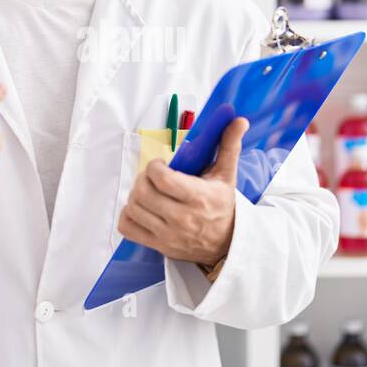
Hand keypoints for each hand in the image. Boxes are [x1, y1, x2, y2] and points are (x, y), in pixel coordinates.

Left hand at [116, 117, 248, 274]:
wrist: (226, 243)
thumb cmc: (222, 205)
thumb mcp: (227, 174)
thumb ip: (229, 145)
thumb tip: (239, 120)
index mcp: (198, 197)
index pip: (162, 179)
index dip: (154, 167)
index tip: (160, 165)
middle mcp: (182, 219)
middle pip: (143, 193)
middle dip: (142, 178)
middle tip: (151, 176)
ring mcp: (168, 235)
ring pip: (133, 209)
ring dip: (135, 195)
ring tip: (147, 191)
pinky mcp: (158, 245)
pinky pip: (128, 228)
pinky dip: (128, 215)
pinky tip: (141, 208)